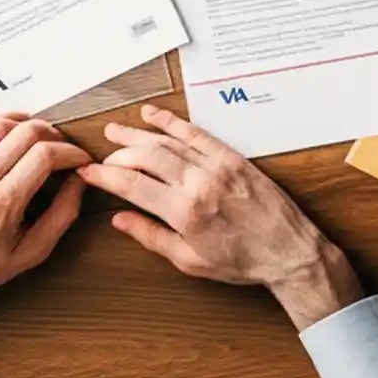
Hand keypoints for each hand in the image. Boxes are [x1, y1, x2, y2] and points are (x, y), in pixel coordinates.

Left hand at [0, 114, 90, 321]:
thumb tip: (78, 185)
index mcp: (2, 204)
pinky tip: (5, 143)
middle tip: (62, 148)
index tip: (79, 158)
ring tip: (37, 140)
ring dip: (24, 125)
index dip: (70, 151)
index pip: (43, 155)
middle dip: (53, 134)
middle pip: (24, 132)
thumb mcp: (29, 254)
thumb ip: (60, 217)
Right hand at [77, 105, 362, 329]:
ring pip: (167, 141)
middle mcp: (198, 183)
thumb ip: (151, 236)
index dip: (104, 175)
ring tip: (116, 129)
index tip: (88, 172)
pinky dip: (172, 122)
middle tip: (102, 154)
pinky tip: (153, 116)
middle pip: (145, 156)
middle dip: (118, 152)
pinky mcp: (232, 157)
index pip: (131, 185)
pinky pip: (196, 133)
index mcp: (184, 212)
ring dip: (138, 133)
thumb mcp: (190, 261)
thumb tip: (120, 220)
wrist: (289, 251)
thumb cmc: (243, 262)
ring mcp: (216, 166)